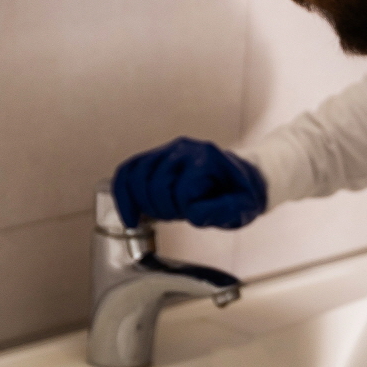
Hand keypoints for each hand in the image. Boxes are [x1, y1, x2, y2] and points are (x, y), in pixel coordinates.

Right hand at [111, 138, 267, 230]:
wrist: (240, 179)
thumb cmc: (239, 195)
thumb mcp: (243, 208)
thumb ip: (223, 211)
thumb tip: (194, 214)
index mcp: (207, 159)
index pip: (182, 190)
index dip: (185, 210)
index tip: (194, 217)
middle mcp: (184, 149)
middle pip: (154, 184)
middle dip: (162, 210)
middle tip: (176, 217)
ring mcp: (166, 151)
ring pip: (135, 177)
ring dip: (142, 204)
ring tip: (158, 214)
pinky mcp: (153, 157)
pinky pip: (126, 172)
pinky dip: (122, 195)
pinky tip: (130, 215)